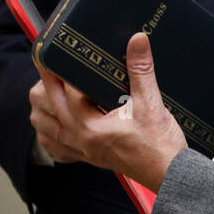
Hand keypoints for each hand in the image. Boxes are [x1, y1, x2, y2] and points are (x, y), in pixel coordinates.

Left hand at [28, 32, 187, 191]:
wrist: (170, 173)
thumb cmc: (160, 144)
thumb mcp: (151, 103)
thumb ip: (141, 70)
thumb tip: (137, 41)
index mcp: (90, 126)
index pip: (65, 92)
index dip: (59, 70)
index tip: (52, 53)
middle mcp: (80, 140)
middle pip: (46, 108)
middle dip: (45, 85)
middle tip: (49, 66)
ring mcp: (83, 151)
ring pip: (45, 129)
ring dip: (43, 109)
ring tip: (51, 91)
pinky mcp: (90, 158)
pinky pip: (57, 148)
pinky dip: (51, 134)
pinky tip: (58, 123)